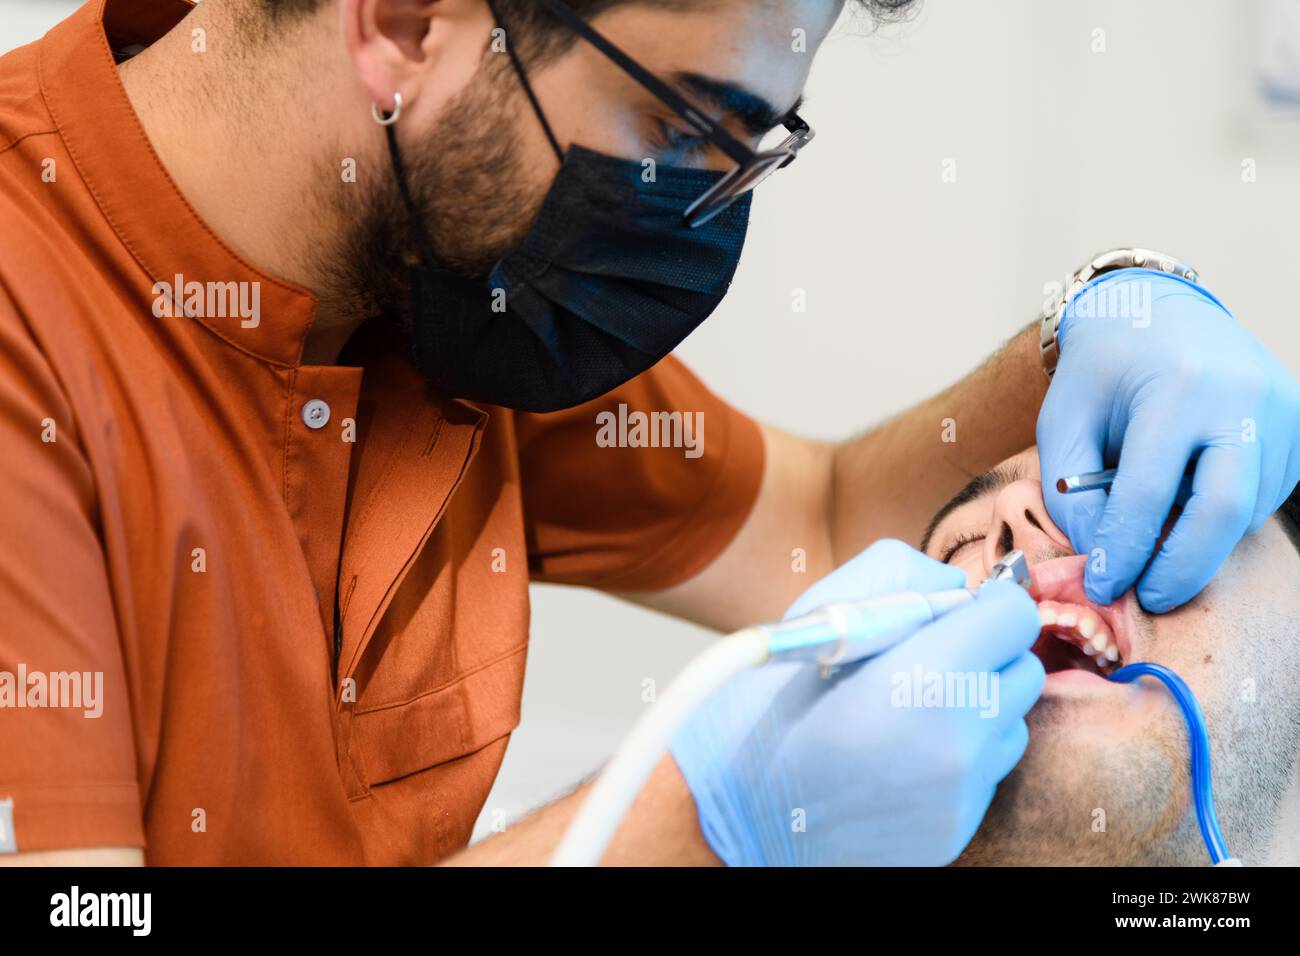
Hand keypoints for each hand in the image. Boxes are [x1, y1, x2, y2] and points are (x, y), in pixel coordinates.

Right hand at [669, 539, 1043, 865]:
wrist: (735, 813)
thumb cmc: (764, 708)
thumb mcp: (819, 612)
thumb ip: (902, 577)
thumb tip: (958, 588)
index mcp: (926, 679)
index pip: (1014, 617)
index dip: (983, 605)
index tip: (949, 614)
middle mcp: (958, 744)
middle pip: (1023, 669)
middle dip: (981, 653)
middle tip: (919, 660)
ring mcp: (961, 795)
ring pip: (1010, 723)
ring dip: (973, 706)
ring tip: (903, 711)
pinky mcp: (956, 830)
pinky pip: (985, 772)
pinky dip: (956, 754)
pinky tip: (897, 753)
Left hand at [1038, 269, 1299, 611]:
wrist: (1155, 308)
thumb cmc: (1101, 371)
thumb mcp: (1063, 422)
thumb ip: (1073, 494)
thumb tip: (1101, 559)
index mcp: (1176, 387)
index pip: (1149, 492)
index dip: (1124, 550)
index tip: (1102, 587)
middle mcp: (1242, 396)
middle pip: (1224, 511)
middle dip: (1182, 567)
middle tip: (1147, 597)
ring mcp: (1282, 408)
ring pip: (1247, 510)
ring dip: (1201, 537)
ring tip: (1157, 527)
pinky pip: (1267, 494)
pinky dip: (1225, 513)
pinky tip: (1191, 492)